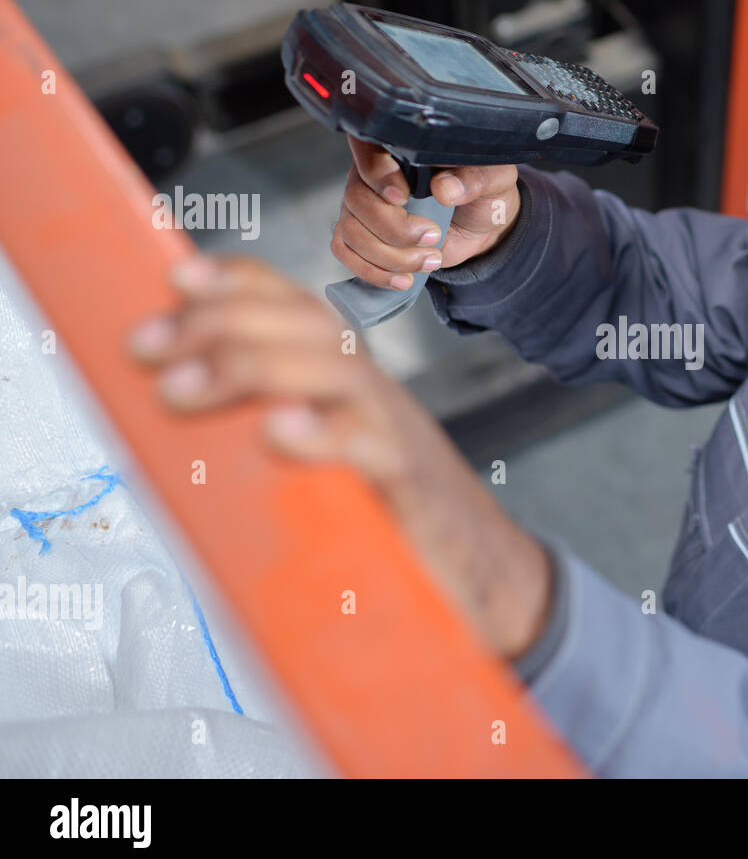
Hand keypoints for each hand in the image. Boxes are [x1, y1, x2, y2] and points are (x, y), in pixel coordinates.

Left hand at [127, 253, 551, 659]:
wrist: (489, 580)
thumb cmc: (395, 528)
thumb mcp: (326, 472)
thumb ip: (271, 446)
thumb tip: (172, 442)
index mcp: (349, 388)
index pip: (298, 307)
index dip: (240, 281)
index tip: (178, 279)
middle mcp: (374, 397)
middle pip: (307, 325)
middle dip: (219, 323)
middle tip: (147, 348)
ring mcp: (398, 435)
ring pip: (335, 369)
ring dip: (250, 365)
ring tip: (182, 389)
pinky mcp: (415, 488)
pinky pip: (374, 448)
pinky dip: (324, 434)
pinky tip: (278, 431)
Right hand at [331, 136, 522, 290]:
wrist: (482, 226)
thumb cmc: (483, 192)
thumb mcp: (492, 180)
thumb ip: (472, 179)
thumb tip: (444, 187)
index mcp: (399, 148)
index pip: (368, 151)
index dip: (379, 175)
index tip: (403, 196)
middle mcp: (372, 174)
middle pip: (357, 198)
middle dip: (394, 228)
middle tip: (432, 236)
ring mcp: (363, 207)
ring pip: (351, 230)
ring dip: (389, 256)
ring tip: (430, 260)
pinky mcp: (362, 235)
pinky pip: (347, 253)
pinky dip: (374, 272)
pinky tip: (404, 279)